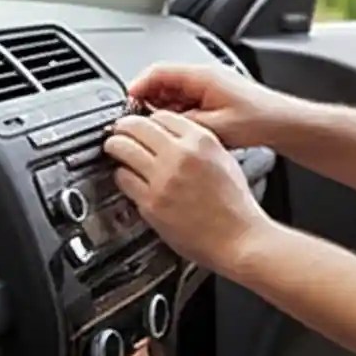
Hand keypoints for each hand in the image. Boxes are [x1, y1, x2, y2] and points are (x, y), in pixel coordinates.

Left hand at [103, 109, 272, 271]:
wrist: (239, 239)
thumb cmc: (235, 205)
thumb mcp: (224, 160)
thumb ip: (198, 143)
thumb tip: (173, 137)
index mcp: (202, 141)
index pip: (162, 116)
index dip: (148, 119)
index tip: (142, 124)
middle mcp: (181, 155)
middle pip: (136, 126)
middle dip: (123, 127)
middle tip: (119, 131)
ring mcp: (163, 179)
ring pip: (123, 149)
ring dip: (116, 147)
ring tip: (115, 149)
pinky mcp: (151, 203)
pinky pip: (123, 179)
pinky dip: (122, 175)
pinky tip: (127, 177)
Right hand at [126, 63, 286, 147]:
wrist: (283, 123)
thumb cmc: (258, 120)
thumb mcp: (214, 128)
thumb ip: (182, 125)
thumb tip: (157, 126)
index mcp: (202, 76)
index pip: (158, 72)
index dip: (138, 87)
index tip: (127, 104)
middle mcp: (204, 76)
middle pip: (163, 81)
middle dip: (148, 100)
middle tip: (139, 121)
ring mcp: (209, 85)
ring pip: (173, 92)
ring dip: (163, 108)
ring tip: (159, 129)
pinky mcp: (214, 96)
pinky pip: (186, 100)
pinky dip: (177, 112)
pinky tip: (179, 130)